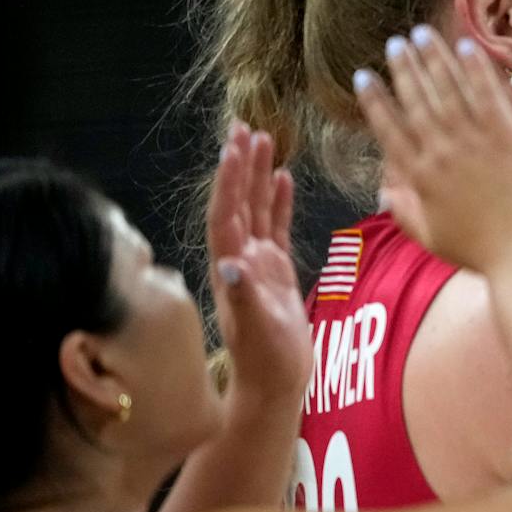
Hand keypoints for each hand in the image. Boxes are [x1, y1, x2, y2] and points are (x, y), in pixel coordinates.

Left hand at [205, 122, 308, 401]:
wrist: (273, 385)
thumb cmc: (264, 362)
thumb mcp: (255, 329)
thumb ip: (243, 295)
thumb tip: (231, 263)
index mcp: (231, 266)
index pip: (227, 214)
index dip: (229, 181)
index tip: (234, 147)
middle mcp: (240, 258)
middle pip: (238, 202)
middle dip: (240, 165)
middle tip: (244, 126)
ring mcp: (258, 263)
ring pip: (257, 209)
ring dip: (258, 176)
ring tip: (264, 140)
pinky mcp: (277, 272)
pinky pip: (277, 228)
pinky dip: (280, 202)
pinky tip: (285, 178)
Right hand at [356, 27, 511, 270]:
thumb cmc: (480, 252)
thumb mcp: (430, 238)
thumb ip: (404, 213)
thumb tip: (383, 194)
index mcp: (419, 177)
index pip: (388, 129)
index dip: (374, 100)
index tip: (363, 76)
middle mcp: (442, 153)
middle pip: (416, 101)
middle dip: (403, 68)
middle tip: (395, 43)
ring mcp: (475, 142)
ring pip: (448, 90)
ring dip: (433, 59)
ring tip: (421, 34)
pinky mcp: (508, 137)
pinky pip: (488, 94)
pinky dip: (475, 69)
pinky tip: (465, 47)